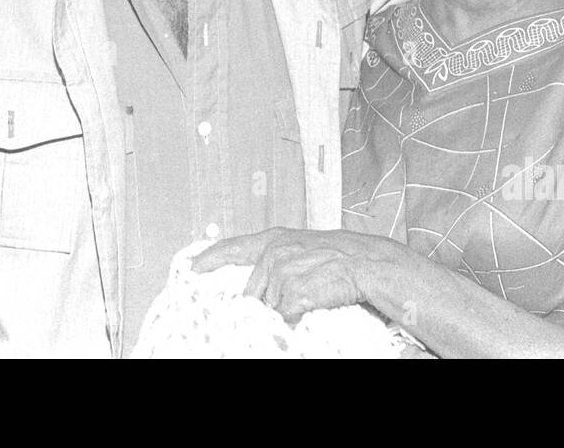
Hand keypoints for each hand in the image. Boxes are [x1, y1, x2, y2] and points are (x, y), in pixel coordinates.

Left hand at [192, 227, 392, 320]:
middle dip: (263, 306)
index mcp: (276, 240)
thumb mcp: (305, 251)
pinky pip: (284, 320)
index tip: (193, 268)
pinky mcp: (292, 294)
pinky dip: (295, 322)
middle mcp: (273, 254)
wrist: (370, 263)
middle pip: (252, 293)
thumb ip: (279, 264)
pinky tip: (311, 311)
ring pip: (269, 309)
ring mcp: (281, 274)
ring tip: (311, 301)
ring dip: (284, 313)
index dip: (211, 258)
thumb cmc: (342, 259)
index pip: (234, 248)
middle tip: (290, 303)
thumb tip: (260, 293)